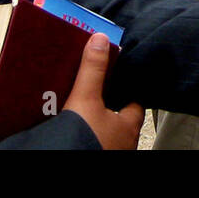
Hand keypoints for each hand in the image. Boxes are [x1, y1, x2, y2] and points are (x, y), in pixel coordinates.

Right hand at [62, 33, 143, 148]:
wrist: (64, 159)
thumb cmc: (86, 140)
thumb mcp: (87, 99)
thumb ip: (93, 70)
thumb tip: (101, 38)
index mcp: (128, 126)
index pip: (134, 103)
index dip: (125, 88)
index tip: (116, 76)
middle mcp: (122, 142)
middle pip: (117, 117)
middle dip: (106, 105)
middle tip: (91, 89)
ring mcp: (108, 151)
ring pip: (103, 131)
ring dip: (93, 120)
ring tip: (75, 106)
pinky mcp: (91, 152)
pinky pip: (91, 141)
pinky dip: (83, 133)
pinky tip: (67, 126)